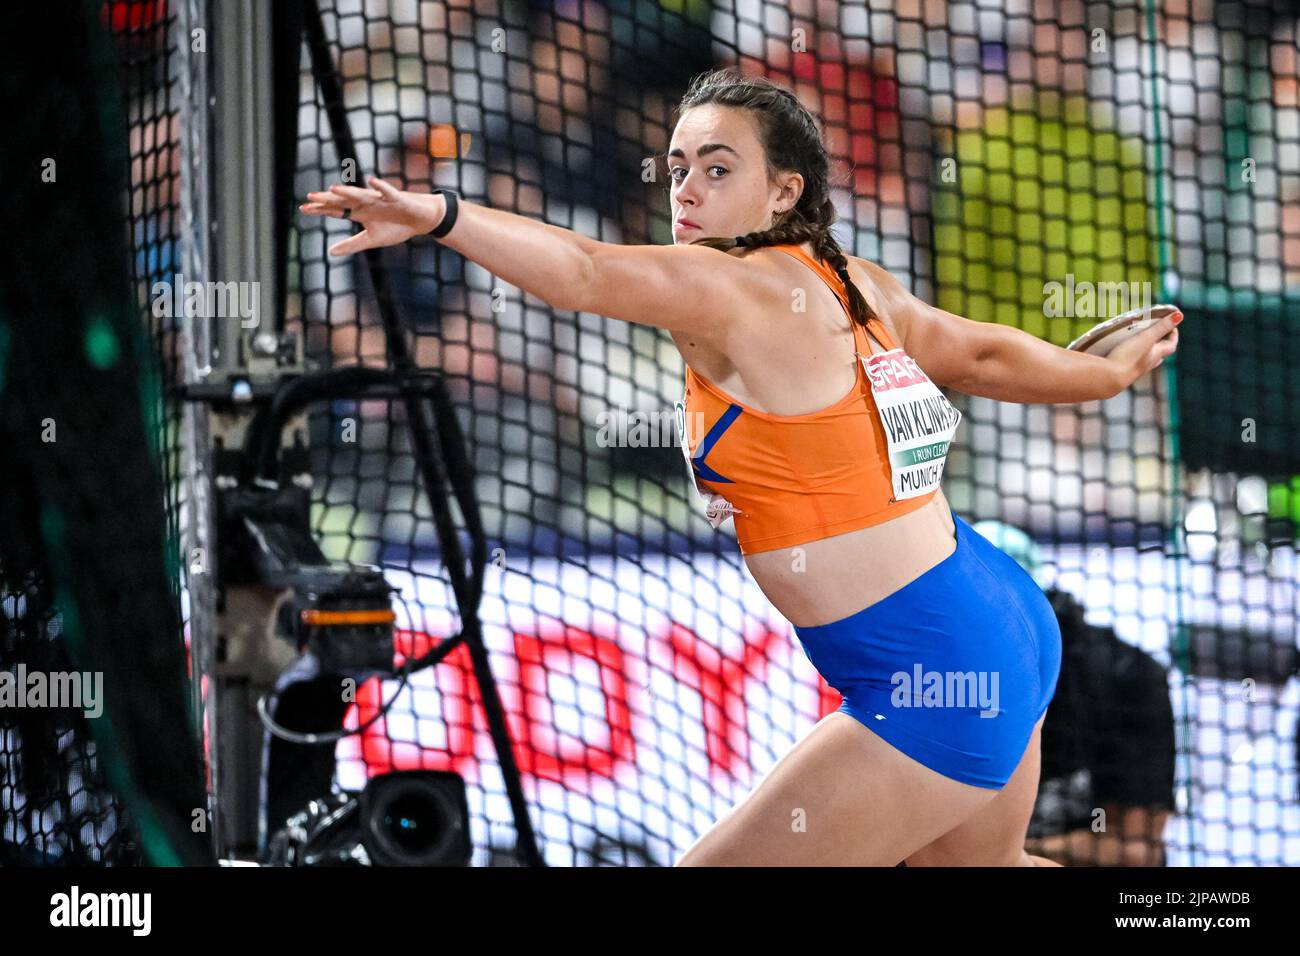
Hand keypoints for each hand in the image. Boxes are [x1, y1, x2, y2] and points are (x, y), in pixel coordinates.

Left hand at [299, 176, 444, 255]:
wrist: (420, 220)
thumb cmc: (396, 227)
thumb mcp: (371, 240)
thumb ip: (351, 245)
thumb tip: (330, 252)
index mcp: (360, 212)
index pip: (336, 210)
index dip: (321, 209)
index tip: (303, 208)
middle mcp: (366, 203)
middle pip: (344, 200)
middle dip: (328, 198)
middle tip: (310, 197)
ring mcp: (380, 200)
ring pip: (361, 194)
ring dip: (348, 191)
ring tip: (334, 188)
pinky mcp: (396, 198)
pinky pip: (387, 191)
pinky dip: (380, 187)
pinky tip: (371, 181)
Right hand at [1105, 308, 1182, 393]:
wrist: (1110, 378)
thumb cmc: (1129, 357)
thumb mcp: (1146, 338)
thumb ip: (1161, 327)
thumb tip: (1180, 315)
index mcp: (1156, 354)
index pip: (1171, 345)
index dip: (1173, 335)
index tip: (1172, 324)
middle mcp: (1148, 363)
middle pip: (1160, 354)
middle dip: (1161, 343)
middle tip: (1157, 333)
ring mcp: (1136, 369)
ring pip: (1147, 360)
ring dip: (1147, 351)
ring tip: (1140, 342)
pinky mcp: (1123, 372)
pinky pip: (1133, 363)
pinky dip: (1133, 356)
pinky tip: (1124, 352)